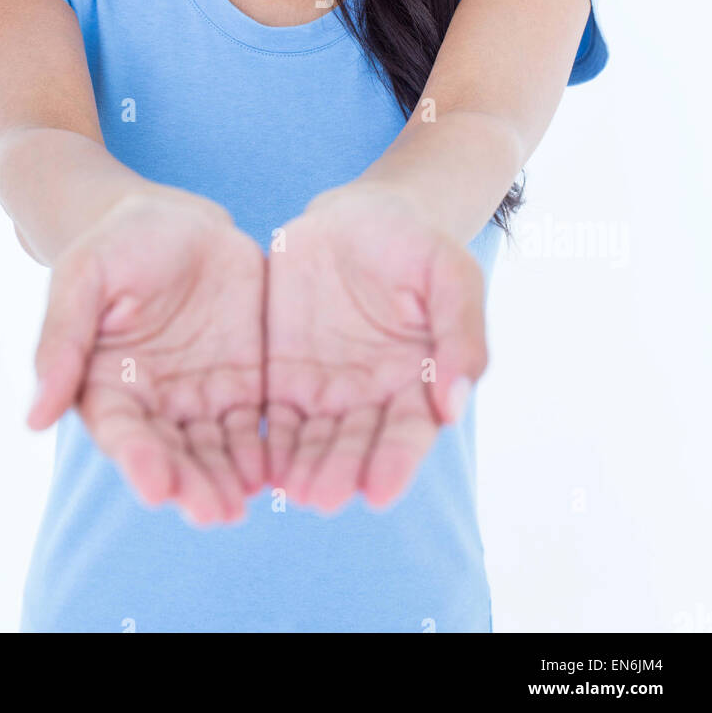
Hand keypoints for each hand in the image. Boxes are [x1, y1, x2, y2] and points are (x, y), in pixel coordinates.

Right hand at [26, 189, 264, 525]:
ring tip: (244, 505)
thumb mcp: (83, 277)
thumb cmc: (116, 244)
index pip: (122, 433)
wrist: (176, 220)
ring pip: (216, 449)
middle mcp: (154, 403)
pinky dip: (266, 448)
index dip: (138, 460)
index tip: (155, 487)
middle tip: (214, 513)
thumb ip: (62, 341)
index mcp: (107, 385)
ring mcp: (201, 395)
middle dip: (192, 484)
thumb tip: (33, 418)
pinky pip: (256, 422)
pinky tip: (279, 468)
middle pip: (173, 453)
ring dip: (229, 479)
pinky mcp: (244, 381)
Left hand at [265, 182, 486, 511]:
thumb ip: (459, 332)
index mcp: (419, 381)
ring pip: (312, 439)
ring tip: (288, 489)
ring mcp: (325, 389)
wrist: (357, 214)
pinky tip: (252, 460)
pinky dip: (263, 440)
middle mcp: (371, 397)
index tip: (380, 492)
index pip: (408, 432)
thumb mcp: (449, 272)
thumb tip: (453, 408)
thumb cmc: (414, 242)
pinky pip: (271, 414)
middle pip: (355, 444)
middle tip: (321, 498)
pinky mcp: (282, 375)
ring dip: (300, 466)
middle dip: (339, 472)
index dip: (396, 462)